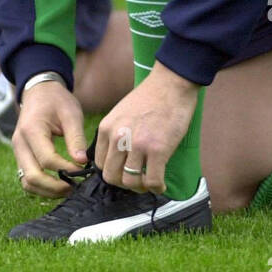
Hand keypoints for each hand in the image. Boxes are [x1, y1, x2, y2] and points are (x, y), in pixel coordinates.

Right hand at [12, 81, 86, 197]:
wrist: (40, 92)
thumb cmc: (57, 100)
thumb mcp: (71, 114)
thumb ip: (76, 138)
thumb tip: (82, 162)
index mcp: (31, 130)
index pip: (47, 159)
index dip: (65, 169)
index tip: (82, 170)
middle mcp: (20, 143)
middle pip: (32, 176)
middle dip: (54, 187)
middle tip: (74, 187)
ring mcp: (18, 151)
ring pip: (26, 182)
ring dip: (47, 191)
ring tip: (68, 188)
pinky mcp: (21, 156)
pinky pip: (26, 178)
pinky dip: (41, 187)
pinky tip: (58, 184)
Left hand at [96, 62, 199, 195]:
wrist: (171, 84)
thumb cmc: (150, 97)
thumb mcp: (120, 113)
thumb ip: (115, 133)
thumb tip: (117, 158)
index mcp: (106, 128)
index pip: (100, 164)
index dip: (113, 171)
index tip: (125, 171)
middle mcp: (118, 138)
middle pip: (111, 177)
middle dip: (124, 183)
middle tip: (138, 180)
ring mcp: (137, 145)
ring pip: (130, 182)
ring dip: (140, 186)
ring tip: (149, 181)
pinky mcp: (158, 150)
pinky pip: (152, 180)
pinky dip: (156, 187)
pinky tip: (161, 184)